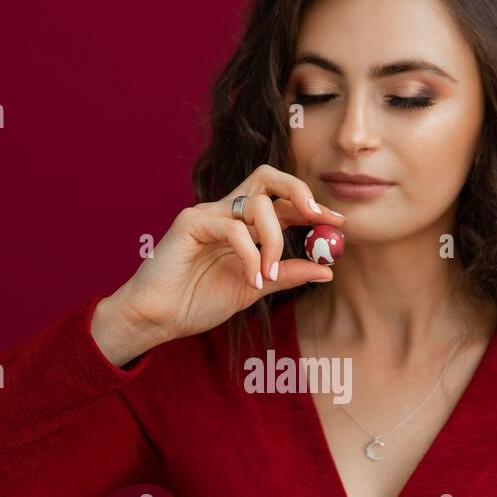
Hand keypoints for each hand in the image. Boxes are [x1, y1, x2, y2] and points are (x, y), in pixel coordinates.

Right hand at [100, 165, 345, 352]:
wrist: (157, 319)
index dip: (313, 206)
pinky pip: (233, 228)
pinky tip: (250, 279)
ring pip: (256, 204)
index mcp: (242, 224)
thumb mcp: (253, 289)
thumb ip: (286, 276)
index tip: (339, 223)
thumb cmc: (197, 302)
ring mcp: (207, 214)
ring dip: (274, 240)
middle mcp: (225, 211)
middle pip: (267, 177)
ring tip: (268, 275)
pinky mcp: (190, 223)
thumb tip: (328, 270)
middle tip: (319, 218)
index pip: (282, 201)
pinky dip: (250, 254)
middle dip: (299, 192)